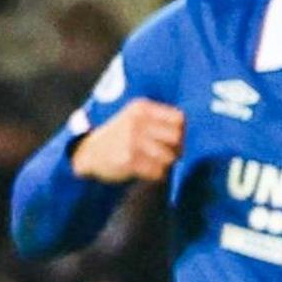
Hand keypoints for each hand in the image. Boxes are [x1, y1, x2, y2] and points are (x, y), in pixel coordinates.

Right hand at [71, 99, 187, 184]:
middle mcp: (137, 121)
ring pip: (168, 157)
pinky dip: (155, 174)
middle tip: (169, 153)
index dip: (183, 131)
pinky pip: (157, 171)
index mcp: (141, 107)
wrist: (87, 153)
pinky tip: (145, 170)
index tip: (176, 139)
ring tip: (154, 162)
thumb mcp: (134, 117)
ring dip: (165, 164)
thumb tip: (193, 133)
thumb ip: (159, 120)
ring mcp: (132, 141)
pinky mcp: (128, 160)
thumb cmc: (119, 136)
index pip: (179, 118)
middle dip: (176, 149)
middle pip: (176, 138)